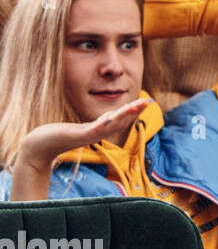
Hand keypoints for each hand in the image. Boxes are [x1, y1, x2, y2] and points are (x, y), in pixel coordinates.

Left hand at [16, 97, 152, 167]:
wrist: (39, 147)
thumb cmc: (57, 136)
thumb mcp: (81, 128)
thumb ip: (97, 124)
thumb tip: (110, 115)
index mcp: (99, 130)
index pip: (122, 119)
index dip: (135, 110)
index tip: (147, 102)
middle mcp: (98, 134)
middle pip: (121, 121)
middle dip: (135, 111)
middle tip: (148, 101)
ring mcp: (90, 135)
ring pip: (112, 124)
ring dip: (125, 115)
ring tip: (136, 106)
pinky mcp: (79, 136)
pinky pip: (95, 128)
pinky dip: (105, 123)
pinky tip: (112, 116)